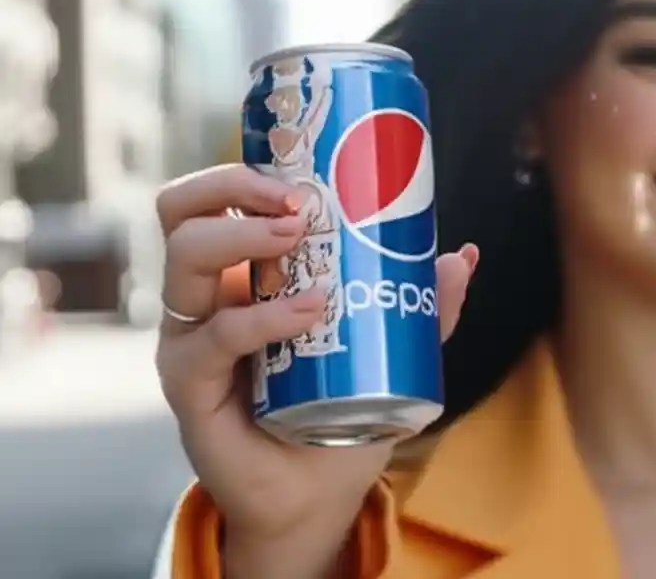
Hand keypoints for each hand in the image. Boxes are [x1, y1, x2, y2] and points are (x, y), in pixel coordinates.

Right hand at [154, 165, 476, 562]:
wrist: (317, 491)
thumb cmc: (340, 408)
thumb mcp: (389, 349)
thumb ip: (421, 307)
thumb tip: (464, 255)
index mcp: (243, 273)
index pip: (217, 200)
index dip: (249, 173)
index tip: (307, 172)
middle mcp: (205, 296)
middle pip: (182, 212)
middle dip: (234, 187)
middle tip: (296, 199)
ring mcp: (190, 337)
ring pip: (184, 258)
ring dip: (242, 236)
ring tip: (298, 236)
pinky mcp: (190, 384)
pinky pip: (215, 337)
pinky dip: (265, 316)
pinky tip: (310, 310)